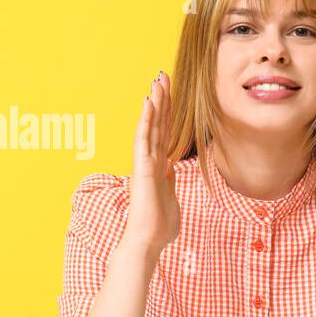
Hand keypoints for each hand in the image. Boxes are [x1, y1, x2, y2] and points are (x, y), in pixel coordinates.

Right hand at [122, 71, 179, 254]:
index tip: (169, 92)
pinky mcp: (143, 168)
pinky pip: (143, 139)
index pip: (164, 133)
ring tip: (157, 80)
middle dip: (161, 99)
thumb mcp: (172, 199)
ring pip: (150, 126)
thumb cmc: (160, 227)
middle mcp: (151, 160)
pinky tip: (149, 101)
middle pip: (158, 123)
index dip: (167, 112)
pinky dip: (146, 119)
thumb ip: (171, 182)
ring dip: (154, 102)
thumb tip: (172, 170)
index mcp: (159, 166)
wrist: (148, 241)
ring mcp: (145, 163)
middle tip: (162, 75)